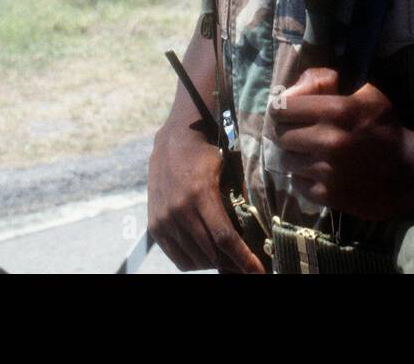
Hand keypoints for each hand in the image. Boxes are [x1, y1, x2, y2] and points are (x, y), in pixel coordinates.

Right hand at [146, 125, 265, 273]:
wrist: (172, 142)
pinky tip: (205, 254)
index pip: (224, 238)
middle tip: (245, 266)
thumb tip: (253, 232)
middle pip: (211, 253)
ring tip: (226, 259)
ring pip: (194, 259)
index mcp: (200, 195)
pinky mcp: (155, 226)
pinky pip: (176, 257)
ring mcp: (165, 220)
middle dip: (232, 264)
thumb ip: (235, 201)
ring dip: (213, 263)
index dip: (243, 259)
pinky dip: (194, 261)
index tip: (258, 271)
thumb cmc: (204, 156)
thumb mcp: (225, 172)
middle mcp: (179, 210)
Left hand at [271, 67, 413, 220]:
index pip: (282, 108)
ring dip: (294, 156)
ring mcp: (327, 170)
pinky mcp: (328, 195)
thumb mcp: (367, 94)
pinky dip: (303, 177)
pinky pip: (298, 183)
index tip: (284, 113)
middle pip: (280, 135)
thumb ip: (331, 85)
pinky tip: (317, 172)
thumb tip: (297, 85)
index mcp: (337, 111)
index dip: (280, 109)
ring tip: (307, 154)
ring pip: (286, 160)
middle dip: (284, 132)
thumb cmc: (388, 129)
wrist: (412, 172)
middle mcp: (328, 140)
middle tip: (295, 133)